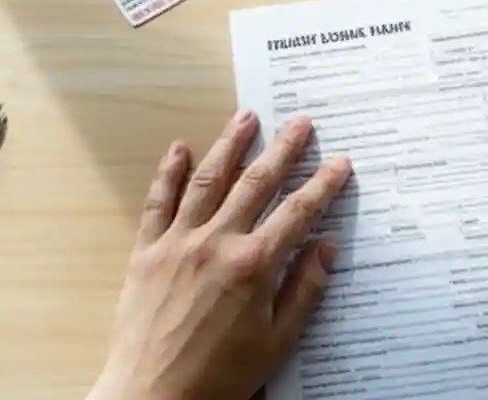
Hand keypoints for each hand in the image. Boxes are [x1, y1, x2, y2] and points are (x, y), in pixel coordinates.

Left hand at [88, 110, 351, 399]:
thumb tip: (326, 248)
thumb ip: (303, 291)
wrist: (152, 397)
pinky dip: (169, 173)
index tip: (341, 163)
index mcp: (253, 265)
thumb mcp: (276, 342)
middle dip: (284, 150)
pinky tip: (179, 148)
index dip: (323, 185)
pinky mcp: (146, 251)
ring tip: (247, 117)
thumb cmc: (218, 377)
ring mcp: (178, 242)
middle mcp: (217, 242)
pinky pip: (158, 202)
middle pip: (256, 183)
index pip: (298, 213)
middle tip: (301, 122)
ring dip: (230, 144)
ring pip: (208, 180)